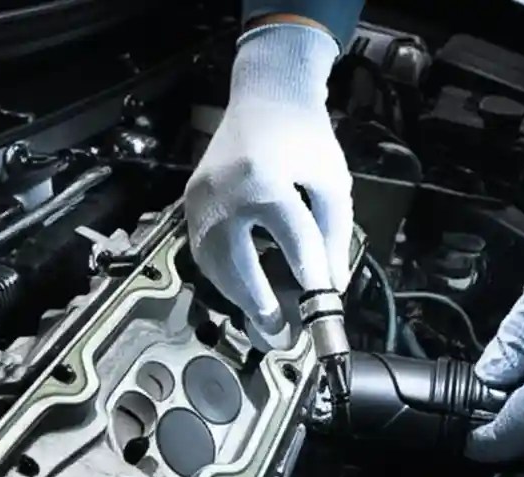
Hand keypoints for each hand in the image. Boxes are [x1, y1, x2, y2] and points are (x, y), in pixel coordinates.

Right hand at [186, 23, 352, 336]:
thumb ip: (334, 233)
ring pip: (214, 265)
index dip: (309, 277)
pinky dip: (223, 276)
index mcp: (266, 180)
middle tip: (281, 334)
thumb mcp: (331, 180)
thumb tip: (331, 285)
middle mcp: (225, 193)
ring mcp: (200, 199)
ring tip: (264, 319)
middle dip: (260, 304)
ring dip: (238, 296)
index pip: (291, 239)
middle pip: (238, 264)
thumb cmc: (304, 136)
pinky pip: (203, 251)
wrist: (264, 96)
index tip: (323, 306)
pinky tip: (244, 291)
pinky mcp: (189, 202)